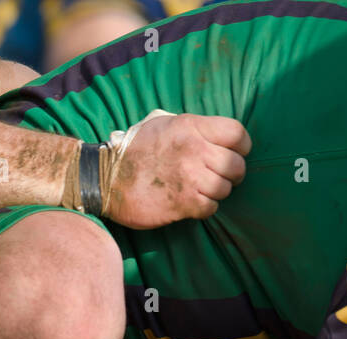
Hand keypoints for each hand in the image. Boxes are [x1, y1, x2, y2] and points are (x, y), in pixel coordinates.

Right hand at [102, 112, 250, 229]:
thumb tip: (215, 135)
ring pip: (225, 188)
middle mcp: (194, 149)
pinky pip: (210, 207)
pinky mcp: (182, 202)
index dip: (241, 146)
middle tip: (219, 178)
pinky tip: (191, 203)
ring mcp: (190, 177)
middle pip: (236, 165)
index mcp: (191, 126)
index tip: (234, 153)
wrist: (105, 177)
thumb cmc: (134, 151)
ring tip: (202, 190)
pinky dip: (204, 208)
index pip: (237, 133)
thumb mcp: (162, 123)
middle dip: (232, 174)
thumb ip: (191, 128)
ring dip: (217, 192)